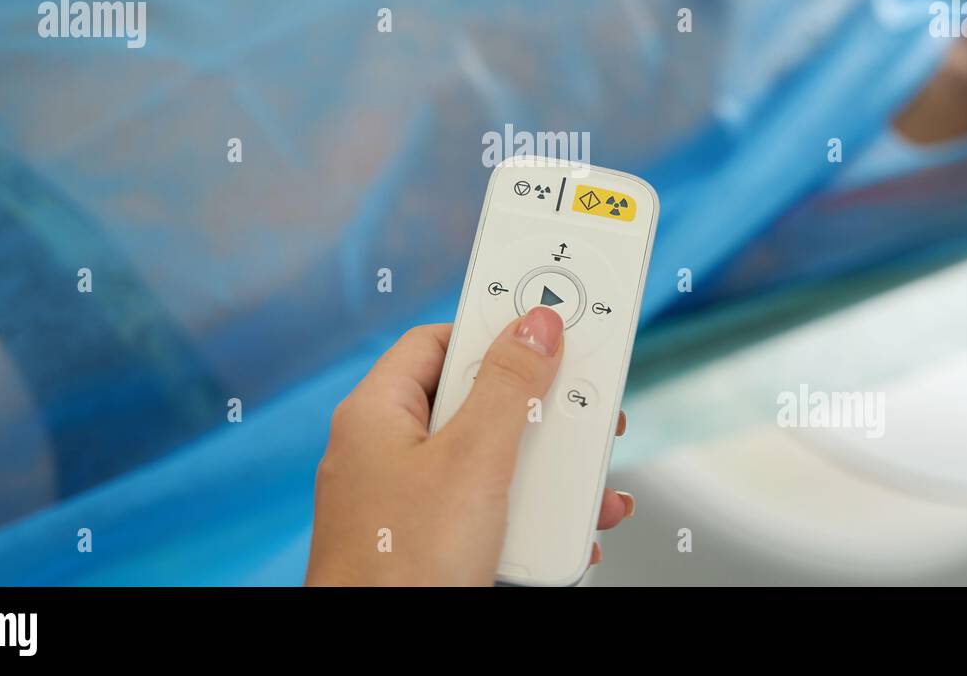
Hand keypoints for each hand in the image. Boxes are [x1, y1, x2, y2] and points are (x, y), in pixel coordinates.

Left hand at [305, 307, 633, 585]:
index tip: (545, 330)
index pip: (438, 342)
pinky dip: (530, 516)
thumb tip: (535, 324)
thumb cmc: (400, 569)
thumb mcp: (473, 461)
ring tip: (590, 482)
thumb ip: (509, 386)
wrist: (380, 662)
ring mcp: (407, 502)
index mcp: (376, 415)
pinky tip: (569, 530)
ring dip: (546, 471)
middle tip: (583, 409)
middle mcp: (386, 453)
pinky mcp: (430, 545)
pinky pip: (488, 511)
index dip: (493, 333)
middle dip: (537, 412)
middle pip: (474, 402)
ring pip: (489, 461)